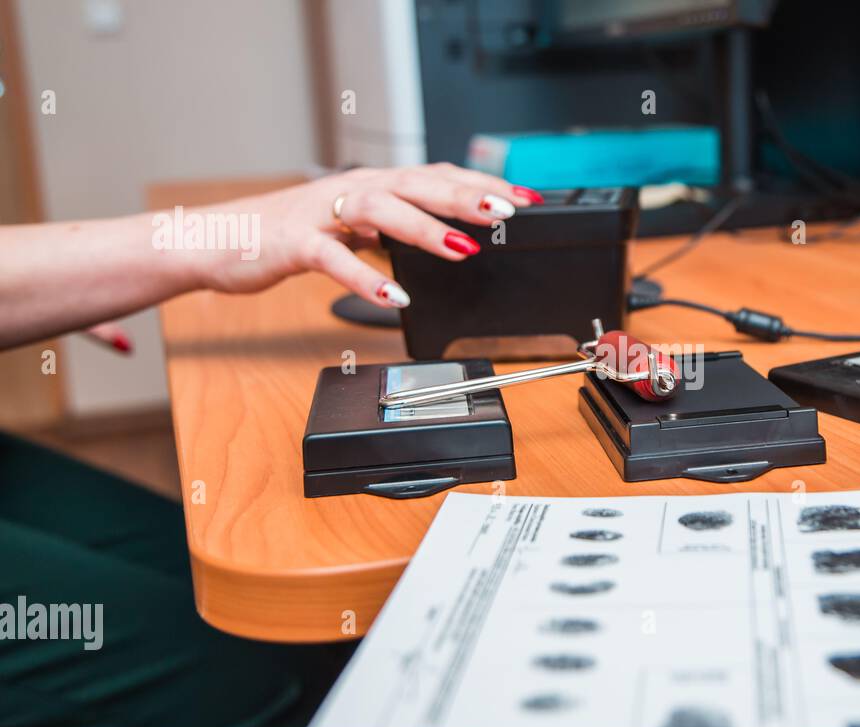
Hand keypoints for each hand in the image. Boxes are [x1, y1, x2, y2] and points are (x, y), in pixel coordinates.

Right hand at [198, 163, 542, 307]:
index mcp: (371, 186)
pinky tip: (395, 298)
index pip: (436, 176)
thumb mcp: (352, 226)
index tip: (525, 197)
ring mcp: (321, 215)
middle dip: (466, 195)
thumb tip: (441, 233)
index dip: (481, 183)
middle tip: (508, 210)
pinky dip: (366, 278)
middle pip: (416, 183)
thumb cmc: (287, 235)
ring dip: (424, 229)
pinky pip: (333, 259)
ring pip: (379, 210)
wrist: (215, 241)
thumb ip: (392, 227)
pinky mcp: (294, 245)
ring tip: (463, 249)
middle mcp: (350, 191)